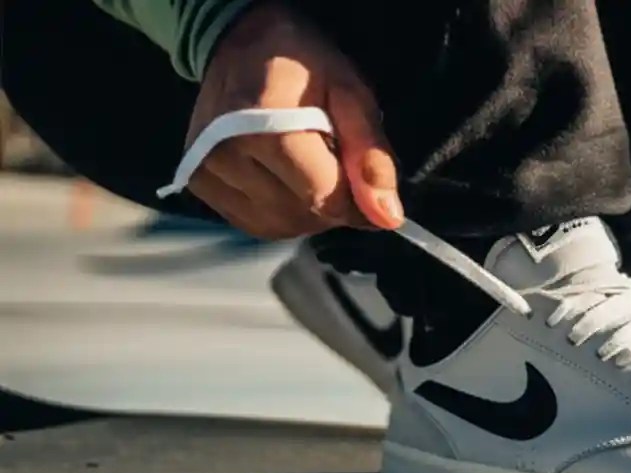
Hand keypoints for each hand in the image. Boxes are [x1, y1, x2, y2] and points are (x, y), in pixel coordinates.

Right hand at [185, 1, 401, 238]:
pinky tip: (288, 182)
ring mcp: (206, 171)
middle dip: (333, 203)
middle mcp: (226, 154)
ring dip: (308, 212)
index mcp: (264, 128)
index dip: (357, 202)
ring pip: (279, 225)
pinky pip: (254, 223)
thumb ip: (371, 155)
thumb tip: (387, 217)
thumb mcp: (351, 94)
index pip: (324, 196)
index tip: (367, 186)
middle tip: (337, 166)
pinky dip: (281, 213)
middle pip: (302, 215)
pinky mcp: (199, 183)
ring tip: (312, 169)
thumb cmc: (302, 63)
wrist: (242, 44)